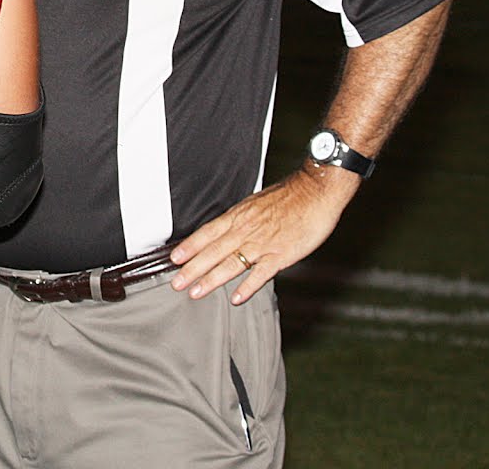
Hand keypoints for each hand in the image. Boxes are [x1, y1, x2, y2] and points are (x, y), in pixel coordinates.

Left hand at [170, 165, 357, 304]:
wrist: (315, 191)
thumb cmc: (289, 196)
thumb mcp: (256, 203)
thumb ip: (241, 219)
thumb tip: (227, 230)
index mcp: (239, 216)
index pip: (207, 233)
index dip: (189, 247)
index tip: (173, 259)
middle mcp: (246, 229)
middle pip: (213, 251)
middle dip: (192, 269)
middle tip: (176, 283)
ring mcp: (263, 243)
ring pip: (231, 263)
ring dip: (211, 279)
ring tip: (196, 292)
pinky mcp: (282, 254)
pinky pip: (261, 273)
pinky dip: (248, 286)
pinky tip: (236, 297)